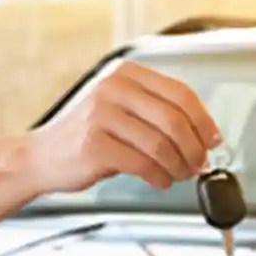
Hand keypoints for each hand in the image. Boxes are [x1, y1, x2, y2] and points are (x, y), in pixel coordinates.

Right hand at [29, 61, 222, 192]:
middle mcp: (113, 89)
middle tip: (198, 163)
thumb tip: (203, 133)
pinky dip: (159, 177)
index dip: (203, 120)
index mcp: (126, 75)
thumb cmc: (88, 136)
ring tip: (178, 175)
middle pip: (174, 119)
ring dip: (178, 166)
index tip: (213, 139)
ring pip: (161, 144)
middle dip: (194, 147)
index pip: (180, 93)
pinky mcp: (94, 144)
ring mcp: (101, 115)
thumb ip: (157, 112)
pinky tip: (160, 180)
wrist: (42, 157)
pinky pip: (143, 164)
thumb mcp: (122, 110)